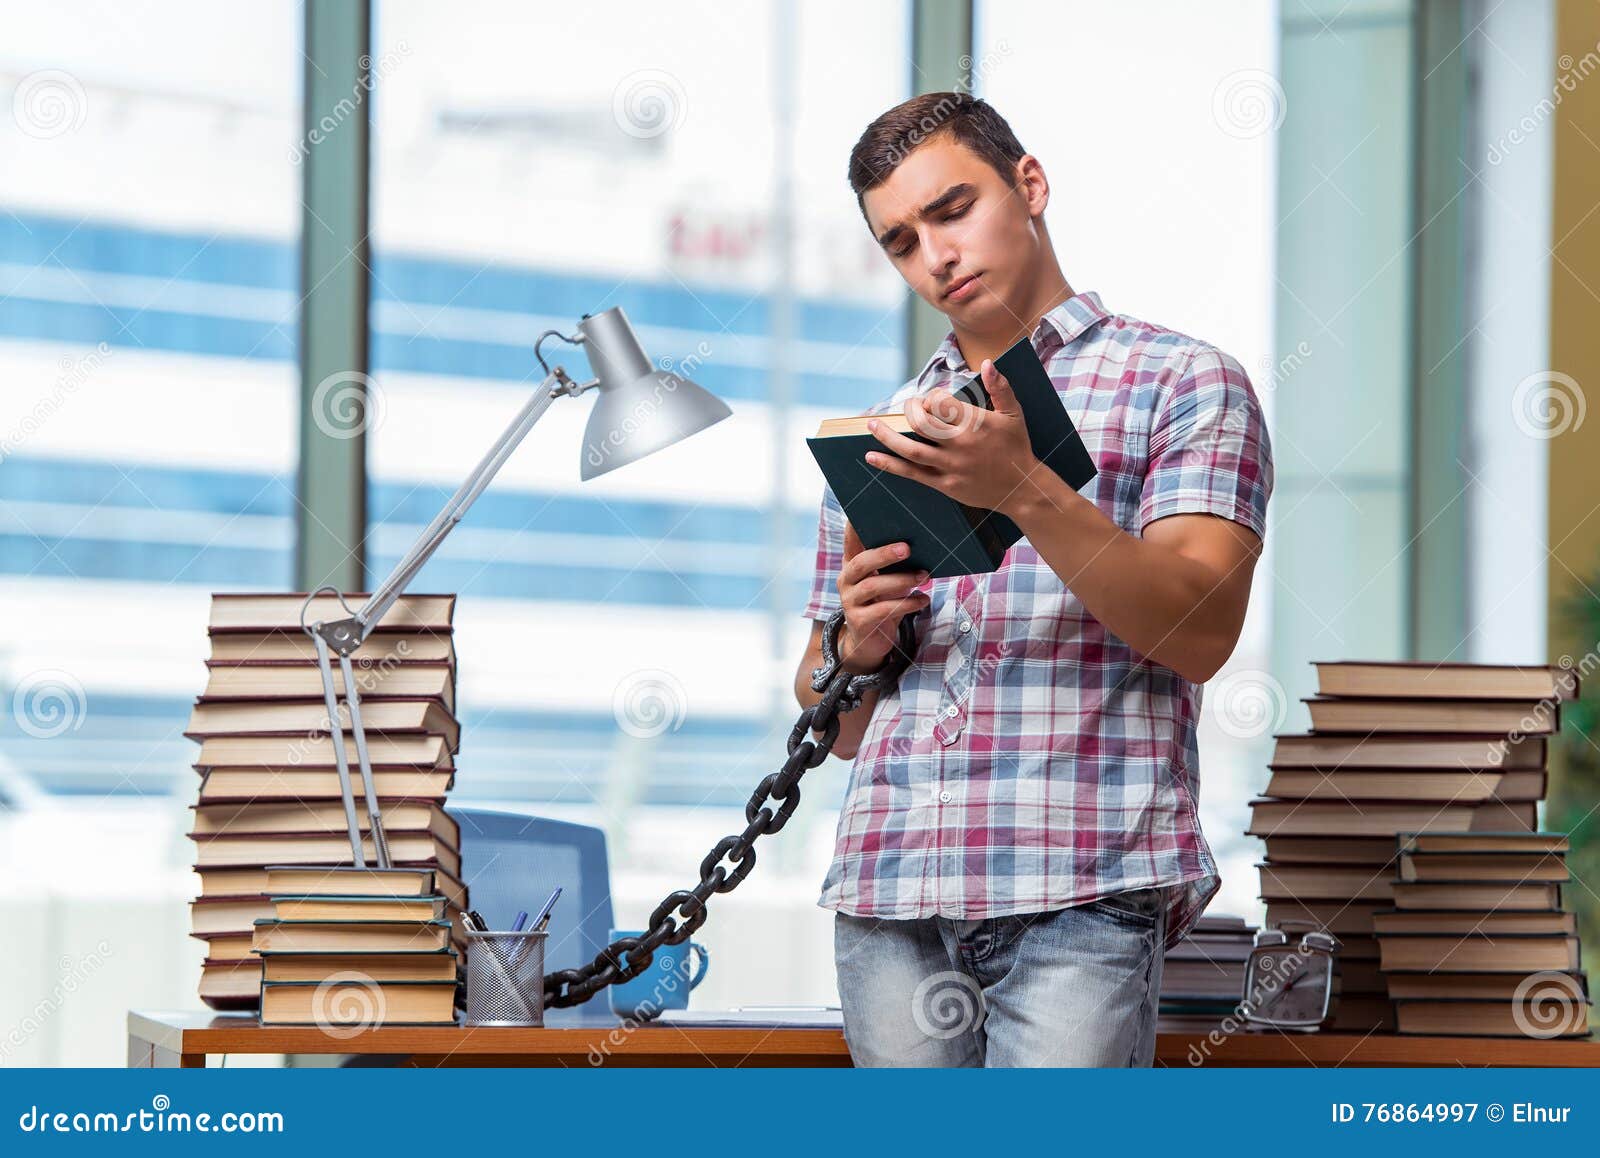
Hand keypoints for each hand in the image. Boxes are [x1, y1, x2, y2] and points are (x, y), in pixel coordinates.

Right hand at [835, 519, 928, 672]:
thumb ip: (894, 565)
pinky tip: (922, 600)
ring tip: (924, 576)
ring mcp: (850, 601)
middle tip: (907, 548)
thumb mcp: (887, 581)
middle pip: (861, 562)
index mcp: (852, 565)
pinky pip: (883, 610)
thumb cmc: (882, 603)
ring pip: (873, 586)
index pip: (850, 542)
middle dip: (884, 554)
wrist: (870, 641)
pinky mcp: (859, 621)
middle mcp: (846, 580)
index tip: (862, 514)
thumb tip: (920, 546)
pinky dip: (906, 604)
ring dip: (902, 580)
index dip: (854, 528)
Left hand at [863, 358, 1043, 515]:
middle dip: (909, 410)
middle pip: (920, 422)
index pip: (940, 402)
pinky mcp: (944, 484)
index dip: (930, 397)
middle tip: (907, 407)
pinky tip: (871, 456)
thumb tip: (987, 363)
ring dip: (886, 435)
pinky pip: (912, 474)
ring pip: (910, 449)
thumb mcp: (1014, 414)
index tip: (932, 400)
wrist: (1021, 488)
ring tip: (871, 425)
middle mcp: (959, 444)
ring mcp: (950, 466)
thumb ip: (1000, 388)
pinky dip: (889, 464)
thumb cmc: (1016, 447)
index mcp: (974, 423)